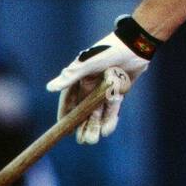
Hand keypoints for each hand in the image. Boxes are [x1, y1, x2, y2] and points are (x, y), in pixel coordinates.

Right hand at [47, 15, 161, 145]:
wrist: (136, 45)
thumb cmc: (109, 50)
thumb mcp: (88, 64)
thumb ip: (70, 76)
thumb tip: (49, 88)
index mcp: (80, 77)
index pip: (69, 98)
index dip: (65, 112)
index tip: (62, 127)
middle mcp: (91, 84)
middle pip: (84, 109)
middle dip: (82, 124)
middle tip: (81, 140)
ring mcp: (105, 89)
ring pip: (98, 111)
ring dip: (95, 125)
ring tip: (92, 140)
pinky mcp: (119, 92)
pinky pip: (112, 109)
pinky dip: (110, 119)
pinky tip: (107, 130)